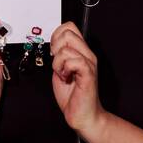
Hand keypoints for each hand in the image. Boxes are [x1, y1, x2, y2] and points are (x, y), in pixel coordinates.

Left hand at [49, 21, 104, 135]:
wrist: (82, 114)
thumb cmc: (72, 95)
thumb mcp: (61, 69)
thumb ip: (59, 56)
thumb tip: (53, 44)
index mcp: (81, 52)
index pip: (69, 27)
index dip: (56, 36)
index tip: (54, 52)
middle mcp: (87, 54)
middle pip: (67, 32)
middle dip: (55, 47)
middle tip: (58, 63)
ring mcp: (89, 63)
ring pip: (66, 48)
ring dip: (58, 63)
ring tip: (62, 74)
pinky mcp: (88, 74)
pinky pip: (73, 61)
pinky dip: (64, 69)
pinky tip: (66, 78)